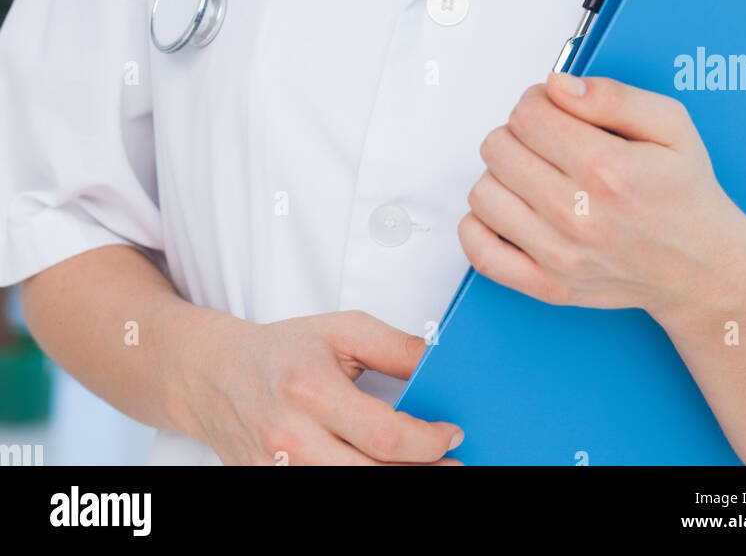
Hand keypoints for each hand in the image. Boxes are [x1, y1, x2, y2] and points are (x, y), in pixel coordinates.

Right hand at [171, 308, 463, 465]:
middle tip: (453, 465)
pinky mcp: (265, 486)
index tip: (452, 434)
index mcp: (310, 389)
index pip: (384, 435)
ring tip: (420, 471)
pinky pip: (319, 494)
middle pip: (371, 476)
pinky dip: (355, 487)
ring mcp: (275, 470)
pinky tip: (379, 473)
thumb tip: (441, 366)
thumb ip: (395, 347)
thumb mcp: (341, 330)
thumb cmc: (281, 350)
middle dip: (422, 474)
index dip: (428, 442)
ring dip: (394, 484)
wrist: (213, 374)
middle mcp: (290, 437)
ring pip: (347, 492)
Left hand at [459, 71, 745, 325]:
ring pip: (483, 192)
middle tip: (549, 141)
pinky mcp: (548, 286)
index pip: (527, 115)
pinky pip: (480, 250)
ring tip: (536, 176)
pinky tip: (512, 209)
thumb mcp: (671, 125)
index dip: (538, 101)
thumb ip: (612, 95)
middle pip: (498, 148)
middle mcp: (578, 215)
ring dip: (503, 176)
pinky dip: (482, 225)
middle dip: (520, 133)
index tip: (555, 109)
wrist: (703, 268)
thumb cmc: (685, 195)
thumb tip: (559, 86)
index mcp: (607, 169)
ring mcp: (559, 255)